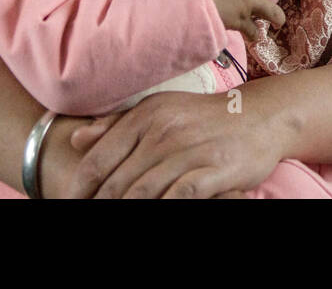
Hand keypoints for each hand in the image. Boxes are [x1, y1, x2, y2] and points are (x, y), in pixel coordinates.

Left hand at [64, 89, 291, 197]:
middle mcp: (164, 130)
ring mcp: (190, 150)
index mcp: (147, 115)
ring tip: (115, 222)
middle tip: (90, 217)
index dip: (80, 188)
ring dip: (128, 210)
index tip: (69, 203)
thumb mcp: (161, 110)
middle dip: (101, 205)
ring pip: (144, 193)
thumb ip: (118, 124)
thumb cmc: (205, 117)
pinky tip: (156, 213)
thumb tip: (76, 138)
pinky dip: (163, 208)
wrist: (261, 115)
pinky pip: (178, 197)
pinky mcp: (214, 169)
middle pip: (118, 182)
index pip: (100, 158)